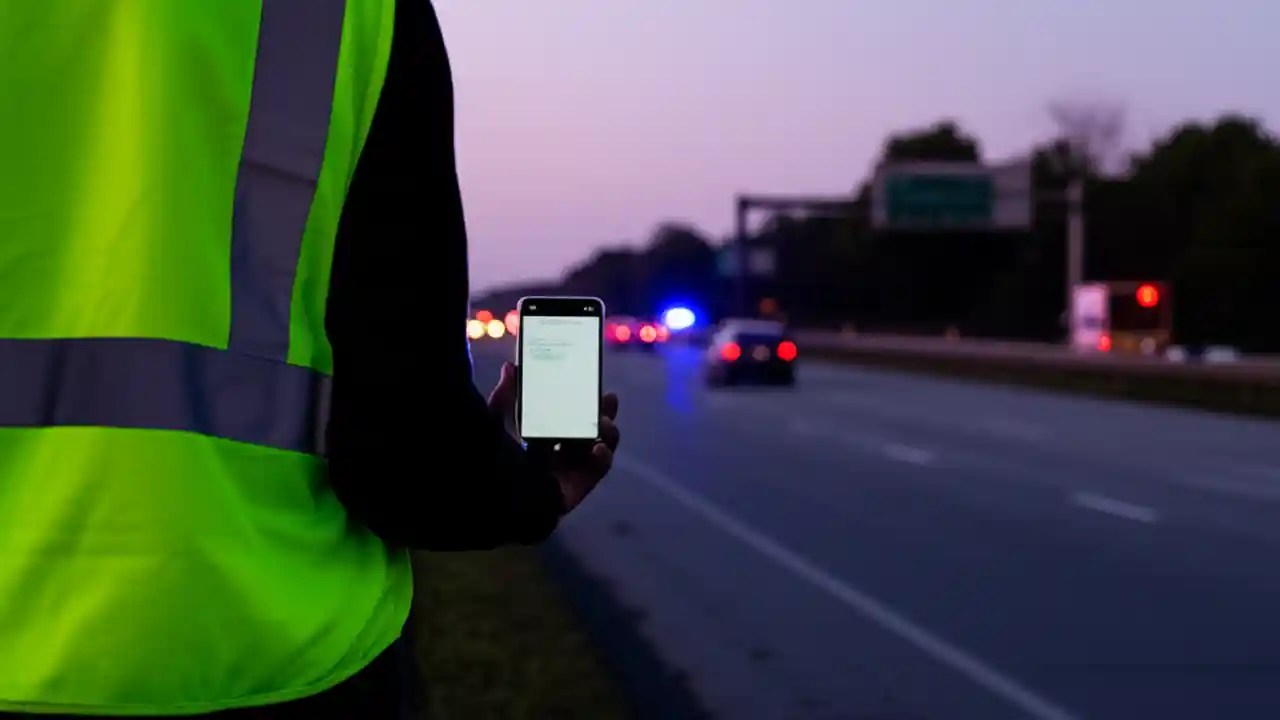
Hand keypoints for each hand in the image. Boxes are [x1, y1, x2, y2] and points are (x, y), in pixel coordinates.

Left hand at [488, 362, 620, 514]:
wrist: (491, 493)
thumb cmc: (488, 458)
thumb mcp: (495, 420)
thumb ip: (505, 395)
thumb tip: (511, 366)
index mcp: (533, 440)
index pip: (563, 419)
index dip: (580, 402)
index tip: (591, 385)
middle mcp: (551, 457)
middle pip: (586, 433)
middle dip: (601, 413)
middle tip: (610, 398)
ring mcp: (564, 474)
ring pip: (597, 450)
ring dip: (606, 432)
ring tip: (604, 422)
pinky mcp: (573, 490)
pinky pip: (596, 472)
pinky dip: (603, 457)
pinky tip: (599, 447)